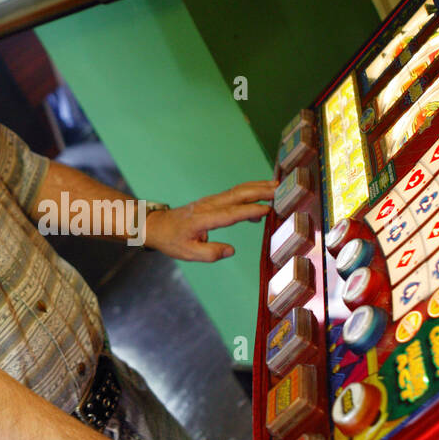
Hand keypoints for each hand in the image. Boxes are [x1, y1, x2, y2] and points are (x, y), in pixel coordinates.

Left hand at [144, 180, 276, 260]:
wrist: (157, 225)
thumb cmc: (172, 240)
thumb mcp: (188, 253)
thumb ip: (210, 253)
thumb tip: (230, 250)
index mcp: (203, 219)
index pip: (230, 214)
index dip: (249, 212)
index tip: (268, 210)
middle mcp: (209, 205)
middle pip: (238, 195)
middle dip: (260, 191)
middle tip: (281, 190)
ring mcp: (212, 200)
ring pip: (238, 190)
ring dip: (258, 187)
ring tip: (277, 186)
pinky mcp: (214, 200)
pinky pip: (235, 193)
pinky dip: (250, 191)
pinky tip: (263, 196)